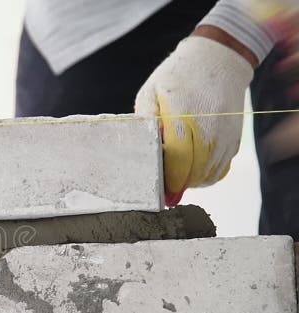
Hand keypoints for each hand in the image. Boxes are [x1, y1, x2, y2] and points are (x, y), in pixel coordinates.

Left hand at [135, 34, 253, 205]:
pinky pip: (221, 169)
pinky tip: (193, 171)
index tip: (158, 190)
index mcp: (183, 116)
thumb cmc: (178, 77)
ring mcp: (225, 135)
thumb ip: (145, 123)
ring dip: (191, 182)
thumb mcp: (150, 94)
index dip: (168, 179)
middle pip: (194, 172)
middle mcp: (208, 128)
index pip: (178, 159)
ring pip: (209, 174)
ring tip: (176, 179)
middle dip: (177, 184)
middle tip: (163, 190)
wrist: (219, 59)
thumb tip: (141, 152)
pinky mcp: (234, 138)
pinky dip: (206, 176)